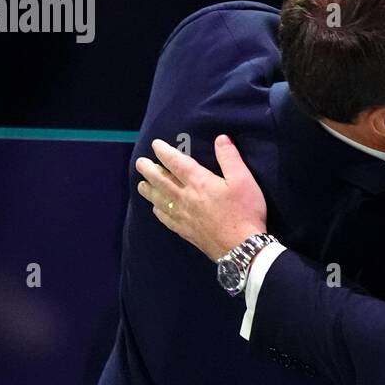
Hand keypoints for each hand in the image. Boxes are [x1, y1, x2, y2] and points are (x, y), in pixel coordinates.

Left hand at [135, 135, 266, 260]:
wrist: (241, 246)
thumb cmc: (244, 211)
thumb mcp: (243, 180)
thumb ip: (230, 158)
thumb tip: (220, 138)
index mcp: (199, 182)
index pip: (176, 163)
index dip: (165, 152)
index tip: (155, 145)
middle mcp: (185, 197)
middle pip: (161, 181)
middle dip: (149, 170)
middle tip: (140, 163)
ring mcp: (183, 216)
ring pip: (159, 200)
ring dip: (148, 190)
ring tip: (141, 184)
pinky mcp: (185, 231)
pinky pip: (166, 219)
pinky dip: (158, 211)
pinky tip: (156, 209)